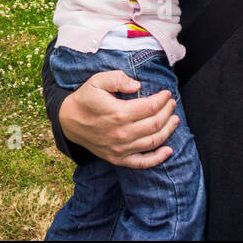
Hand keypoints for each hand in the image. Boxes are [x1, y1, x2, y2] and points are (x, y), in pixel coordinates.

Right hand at [58, 70, 178, 167]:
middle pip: (155, 124)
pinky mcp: (118, 159)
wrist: (68, 121)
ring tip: (174, 119)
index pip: (150, 107)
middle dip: (168, 112)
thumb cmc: (85, 99)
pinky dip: (158, 158)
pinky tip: (169, 150)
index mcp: (118, 113)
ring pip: (154, 141)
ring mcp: (121, 149)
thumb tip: (137, 85)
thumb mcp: (96, 81)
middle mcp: (122, 133)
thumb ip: (117, 79)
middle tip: (172, 104)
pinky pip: (142, 163)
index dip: (162, 100)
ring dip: (168, 130)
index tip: (167, 94)